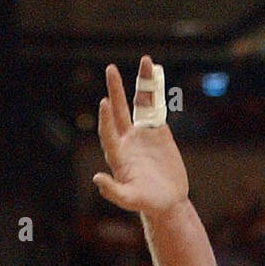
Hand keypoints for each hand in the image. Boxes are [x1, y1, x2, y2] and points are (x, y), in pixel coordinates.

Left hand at [93, 58, 188, 214]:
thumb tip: (97, 178)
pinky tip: (157, 75)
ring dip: (142, 84)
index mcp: (118, 154)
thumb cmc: (147, 203)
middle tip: (110, 69)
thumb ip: (114, 191)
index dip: (106, 119)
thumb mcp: (130, 200)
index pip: (108, 132)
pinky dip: (157, 92)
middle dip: (116, 90)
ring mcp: (143, 134)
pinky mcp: (159, 132)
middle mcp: (128, 140)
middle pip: (119, 111)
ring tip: (146, 62)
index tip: (105, 102)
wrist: (167, 201)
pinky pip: (157, 108)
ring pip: (141, 104)